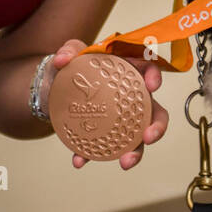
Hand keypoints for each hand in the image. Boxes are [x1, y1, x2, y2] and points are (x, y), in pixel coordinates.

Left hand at [48, 38, 168, 170]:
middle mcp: (130, 98)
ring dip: (135, 152)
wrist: (54, 87)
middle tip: (148, 136)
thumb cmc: (72, 66)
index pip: (148, 71)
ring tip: (125, 162)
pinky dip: (91, 156)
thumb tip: (62, 59)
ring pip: (136, 138)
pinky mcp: (104, 134)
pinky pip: (103, 148)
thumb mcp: (71, 52)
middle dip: (157, 127)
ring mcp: (120, 119)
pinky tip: (79, 160)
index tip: (152, 86)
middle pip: (154, 112)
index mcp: (127, 72)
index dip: (155, 77)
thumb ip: (69, 49)